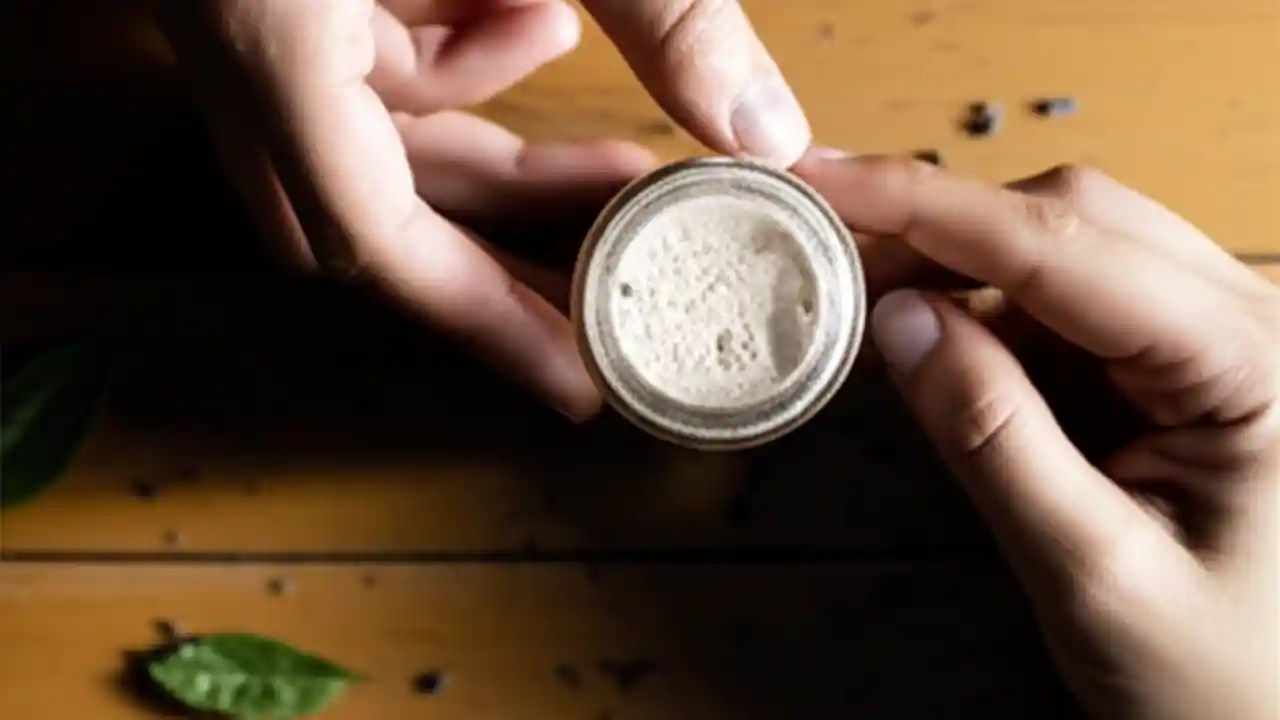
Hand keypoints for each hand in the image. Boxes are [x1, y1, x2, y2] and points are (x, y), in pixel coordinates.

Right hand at [153, 0, 809, 418]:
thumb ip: (658, 5)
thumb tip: (767, 131)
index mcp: (268, 31)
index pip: (377, 239)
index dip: (482, 324)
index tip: (575, 385)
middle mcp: (231, 34)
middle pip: (369, 206)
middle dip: (501, 237)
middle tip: (617, 264)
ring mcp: (239, 1)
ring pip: (362, 128)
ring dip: (484, 130)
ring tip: (593, 109)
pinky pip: (353, 46)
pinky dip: (448, 43)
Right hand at [799, 157, 1279, 718]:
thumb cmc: (1229, 678)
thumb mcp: (1093, 571)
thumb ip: (992, 436)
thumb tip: (896, 318)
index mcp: (1253, 360)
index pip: (1065, 241)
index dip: (930, 204)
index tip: (826, 181)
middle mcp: (1247, 322)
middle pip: (1070, 216)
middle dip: (938, 228)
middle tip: (825, 249)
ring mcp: (1213, 340)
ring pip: (1064, 250)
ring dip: (957, 271)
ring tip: (863, 306)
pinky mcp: (1176, 369)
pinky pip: (1069, 308)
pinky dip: (988, 317)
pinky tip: (931, 346)